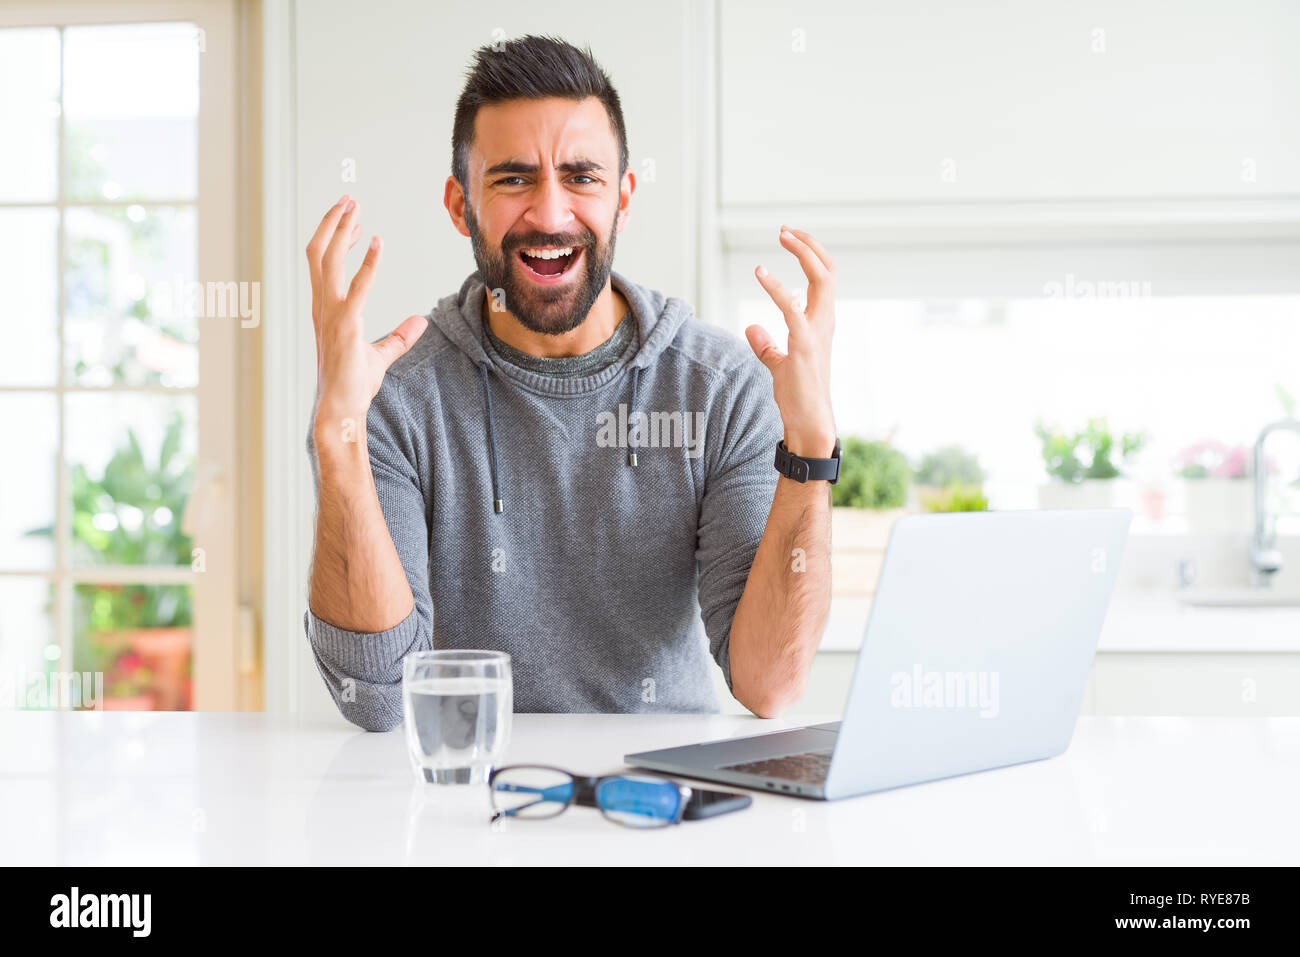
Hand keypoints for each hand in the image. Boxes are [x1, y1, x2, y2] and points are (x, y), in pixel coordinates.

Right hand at [306, 195, 427, 429]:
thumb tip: (419, 322)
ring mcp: (331, 315)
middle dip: (333, 223)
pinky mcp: (345, 326)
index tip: (352, 222)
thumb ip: (399, 337)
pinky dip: (368, 263)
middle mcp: (322, 307)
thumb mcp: (380, 356)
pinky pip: (357, 288)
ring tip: (355, 208)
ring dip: (342, 231)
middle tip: (349, 200)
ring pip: (328, 260)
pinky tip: (379, 242)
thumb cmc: (353, 385)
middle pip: (319, 253)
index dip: (335, 239)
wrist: (340, 408)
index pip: (322, 264)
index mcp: (325, 310)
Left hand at [745, 225, 837, 457]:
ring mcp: (816, 331)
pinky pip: (792, 307)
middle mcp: (824, 321)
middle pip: (827, 270)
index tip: (790, 237)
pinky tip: (760, 272)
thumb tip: (751, 329)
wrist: (809, 420)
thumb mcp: (779, 364)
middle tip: (785, 229)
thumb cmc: (797, 394)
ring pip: (821, 279)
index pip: (824, 277)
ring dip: (802, 253)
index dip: (810, 254)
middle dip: (809, 244)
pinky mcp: (803, 344)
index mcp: (822, 322)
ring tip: (782, 235)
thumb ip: (766, 346)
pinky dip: (777, 286)